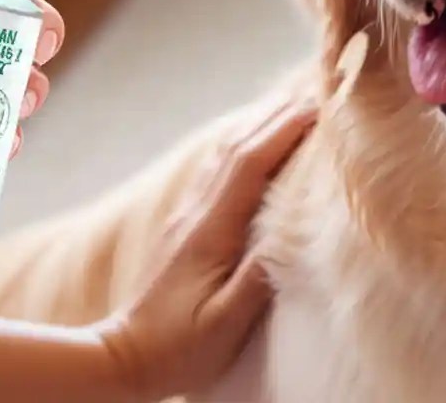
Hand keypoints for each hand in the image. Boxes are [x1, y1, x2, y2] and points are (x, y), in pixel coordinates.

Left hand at [96, 90, 316, 401]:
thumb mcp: (225, 323)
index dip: (284, 130)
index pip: (249, 165)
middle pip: (239, 147)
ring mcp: (188, 216)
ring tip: (295, 103)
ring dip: (261, 123)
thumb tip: (290, 233)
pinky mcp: (186, 226)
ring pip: (226, 153)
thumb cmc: (181, 348)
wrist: (126, 357)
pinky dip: (245, 144)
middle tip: (318, 87)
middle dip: (279, 113)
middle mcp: (197, 213)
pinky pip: (219, 169)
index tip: (319, 106)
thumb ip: (256, 278)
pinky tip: (256, 140)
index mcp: (210, 231)